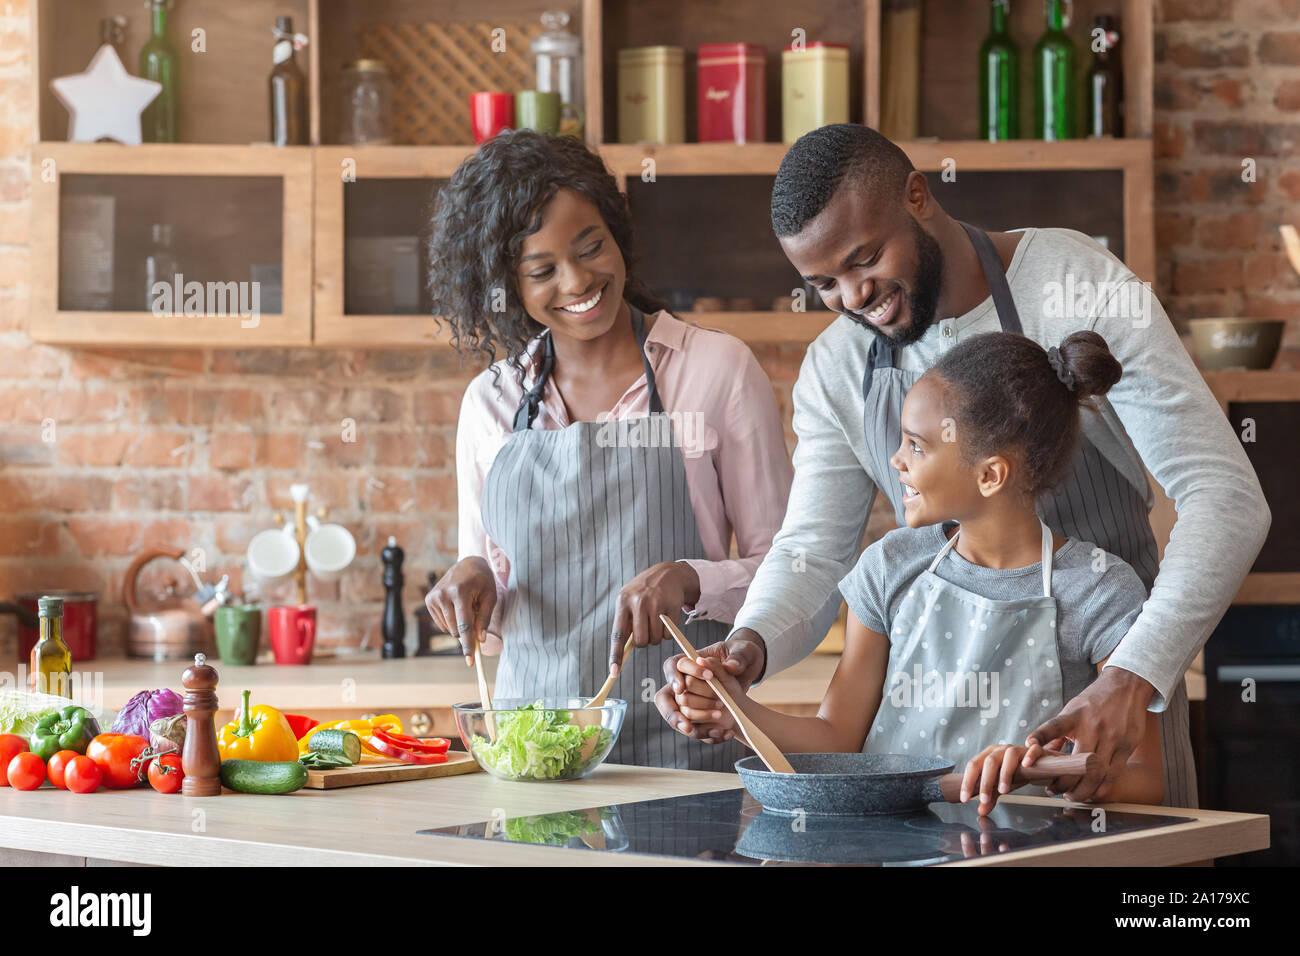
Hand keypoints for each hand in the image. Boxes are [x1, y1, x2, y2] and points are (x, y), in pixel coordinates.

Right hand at [424, 557, 496, 663]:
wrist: (467, 564)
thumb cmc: (482, 581)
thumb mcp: (490, 597)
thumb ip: (484, 619)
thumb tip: (479, 640)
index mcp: (460, 592)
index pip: (464, 625)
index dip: (468, 644)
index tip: (470, 660)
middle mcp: (443, 595)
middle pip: (456, 629)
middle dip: (467, 632)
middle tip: (476, 620)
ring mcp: (434, 597)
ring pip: (449, 628)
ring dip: (459, 624)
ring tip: (466, 606)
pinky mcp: (429, 600)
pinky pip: (442, 624)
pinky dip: (452, 621)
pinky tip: (456, 607)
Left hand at [608, 561, 701, 672]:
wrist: (668, 573)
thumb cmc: (644, 591)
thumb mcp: (629, 599)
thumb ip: (625, 621)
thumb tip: (622, 651)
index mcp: (623, 602)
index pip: (618, 635)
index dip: (615, 655)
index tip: (613, 672)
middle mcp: (638, 602)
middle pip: (640, 641)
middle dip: (644, 641)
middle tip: (646, 630)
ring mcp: (656, 604)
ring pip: (655, 640)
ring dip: (656, 637)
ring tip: (656, 621)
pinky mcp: (672, 606)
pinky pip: (668, 635)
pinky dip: (668, 633)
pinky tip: (666, 618)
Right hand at [659, 650, 740, 741]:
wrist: (749, 676)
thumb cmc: (741, 657)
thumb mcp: (744, 652)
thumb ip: (738, 657)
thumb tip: (731, 666)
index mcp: (691, 662)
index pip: (673, 666)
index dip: (674, 677)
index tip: (683, 687)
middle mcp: (684, 683)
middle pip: (665, 699)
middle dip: (682, 708)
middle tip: (698, 714)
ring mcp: (689, 703)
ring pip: (680, 717)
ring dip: (699, 718)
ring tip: (719, 715)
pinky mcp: (700, 718)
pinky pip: (697, 731)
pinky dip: (710, 734)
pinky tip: (726, 732)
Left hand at [960, 742, 1049, 815]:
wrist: (1037, 765)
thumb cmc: (1016, 773)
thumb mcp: (1001, 786)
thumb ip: (991, 797)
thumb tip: (981, 810)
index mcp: (989, 756)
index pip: (973, 766)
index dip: (967, 782)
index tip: (965, 798)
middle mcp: (1001, 750)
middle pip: (989, 761)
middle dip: (985, 782)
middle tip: (984, 799)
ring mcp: (1018, 749)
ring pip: (1009, 755)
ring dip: (1005, 773)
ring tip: (1003, 791)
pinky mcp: (1036, 751)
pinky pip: (1033, 750)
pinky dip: (1029, 756)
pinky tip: (1026, 765)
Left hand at [1028, 667, 1154, 802]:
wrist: (1126, 686)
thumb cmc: (1094, 701)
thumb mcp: (1071, 710)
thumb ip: (1056, 732)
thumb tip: (1039, 754)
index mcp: (1074, 716)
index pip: (1052, 728)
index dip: (1038, 742)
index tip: (1027, 760)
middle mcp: (1093, 727)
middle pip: (1075, 764)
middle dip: (1062, 783)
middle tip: (1053, 791)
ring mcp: (1112, 738)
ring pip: (1096, 775)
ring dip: (1081, 791)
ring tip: (1071, 796)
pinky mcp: (1127, 747)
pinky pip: (1113, 775)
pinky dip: (1101, 789)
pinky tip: (1092, 792)